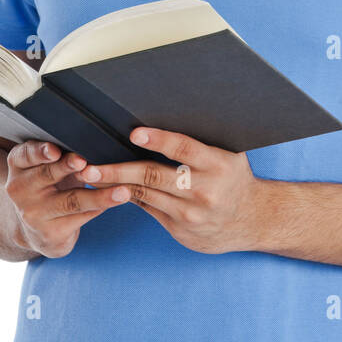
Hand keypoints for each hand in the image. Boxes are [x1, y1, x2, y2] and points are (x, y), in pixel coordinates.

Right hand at [5, 140, 128, 257]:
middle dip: (67, 168)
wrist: (35, 229)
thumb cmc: (47, 186)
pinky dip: (102, 208)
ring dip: (99, 196)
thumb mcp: (45, 167)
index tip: (55, 150)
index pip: (25, 155)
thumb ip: (60, 155)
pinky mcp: (51, 234)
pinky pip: (81, 218)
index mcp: (19, 166)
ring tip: (121, 191)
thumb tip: (94, 141)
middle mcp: (20, 190)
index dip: (41, 152)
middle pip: (47, 175)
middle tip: (84, 162)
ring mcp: (34, 214)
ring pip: (71, 201)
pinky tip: (118, 202)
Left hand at [86, 126, 266, 254]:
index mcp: (218, 165)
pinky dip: (126, 197)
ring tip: (89, 176)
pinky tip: (106, 190)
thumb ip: (200, 141)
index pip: (185, 149)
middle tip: (90, 165)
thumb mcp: (227, 155)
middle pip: (155, 176)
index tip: (134, 133)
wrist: (252, 221)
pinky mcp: (180, 229)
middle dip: (119, 170)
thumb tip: (163, 113)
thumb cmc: (234, 178)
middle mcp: (204, 190)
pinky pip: (148, 209)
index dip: (159, 140)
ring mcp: (191, 213)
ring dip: (114, 186)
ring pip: (145, 195)